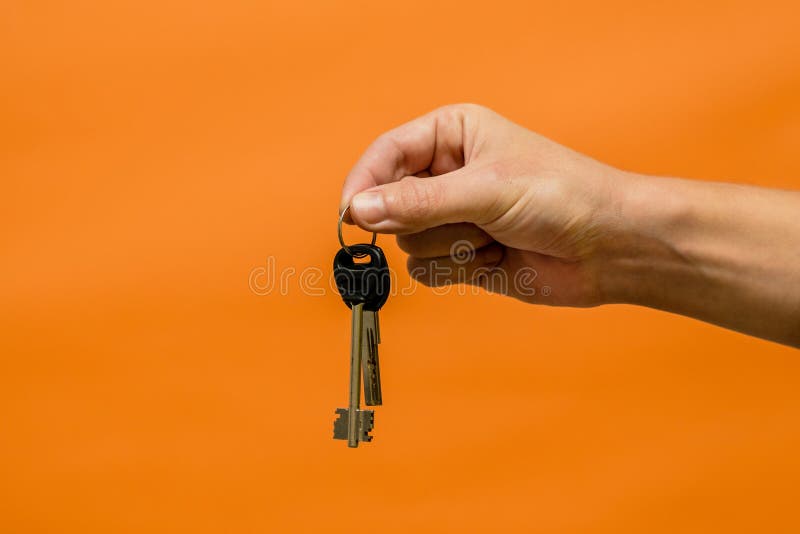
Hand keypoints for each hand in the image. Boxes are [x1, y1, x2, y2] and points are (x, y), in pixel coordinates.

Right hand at [340, 104, 629, 305]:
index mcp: (451, 135)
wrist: (610, 248)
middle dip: (428, 220)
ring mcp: (454, 217)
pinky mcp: (462, 256)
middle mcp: (447, 174)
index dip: (365, 183)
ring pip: (408, 242)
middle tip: (470, 220)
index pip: (387, 154)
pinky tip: (496, 258)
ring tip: (494, 237)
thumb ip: (418, 201)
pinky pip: (425, 271)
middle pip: (391, 204)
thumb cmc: (563, 196)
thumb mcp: (486, 189)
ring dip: (451, 247)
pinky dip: (457, 270)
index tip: (351, 215)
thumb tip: (359, 210)